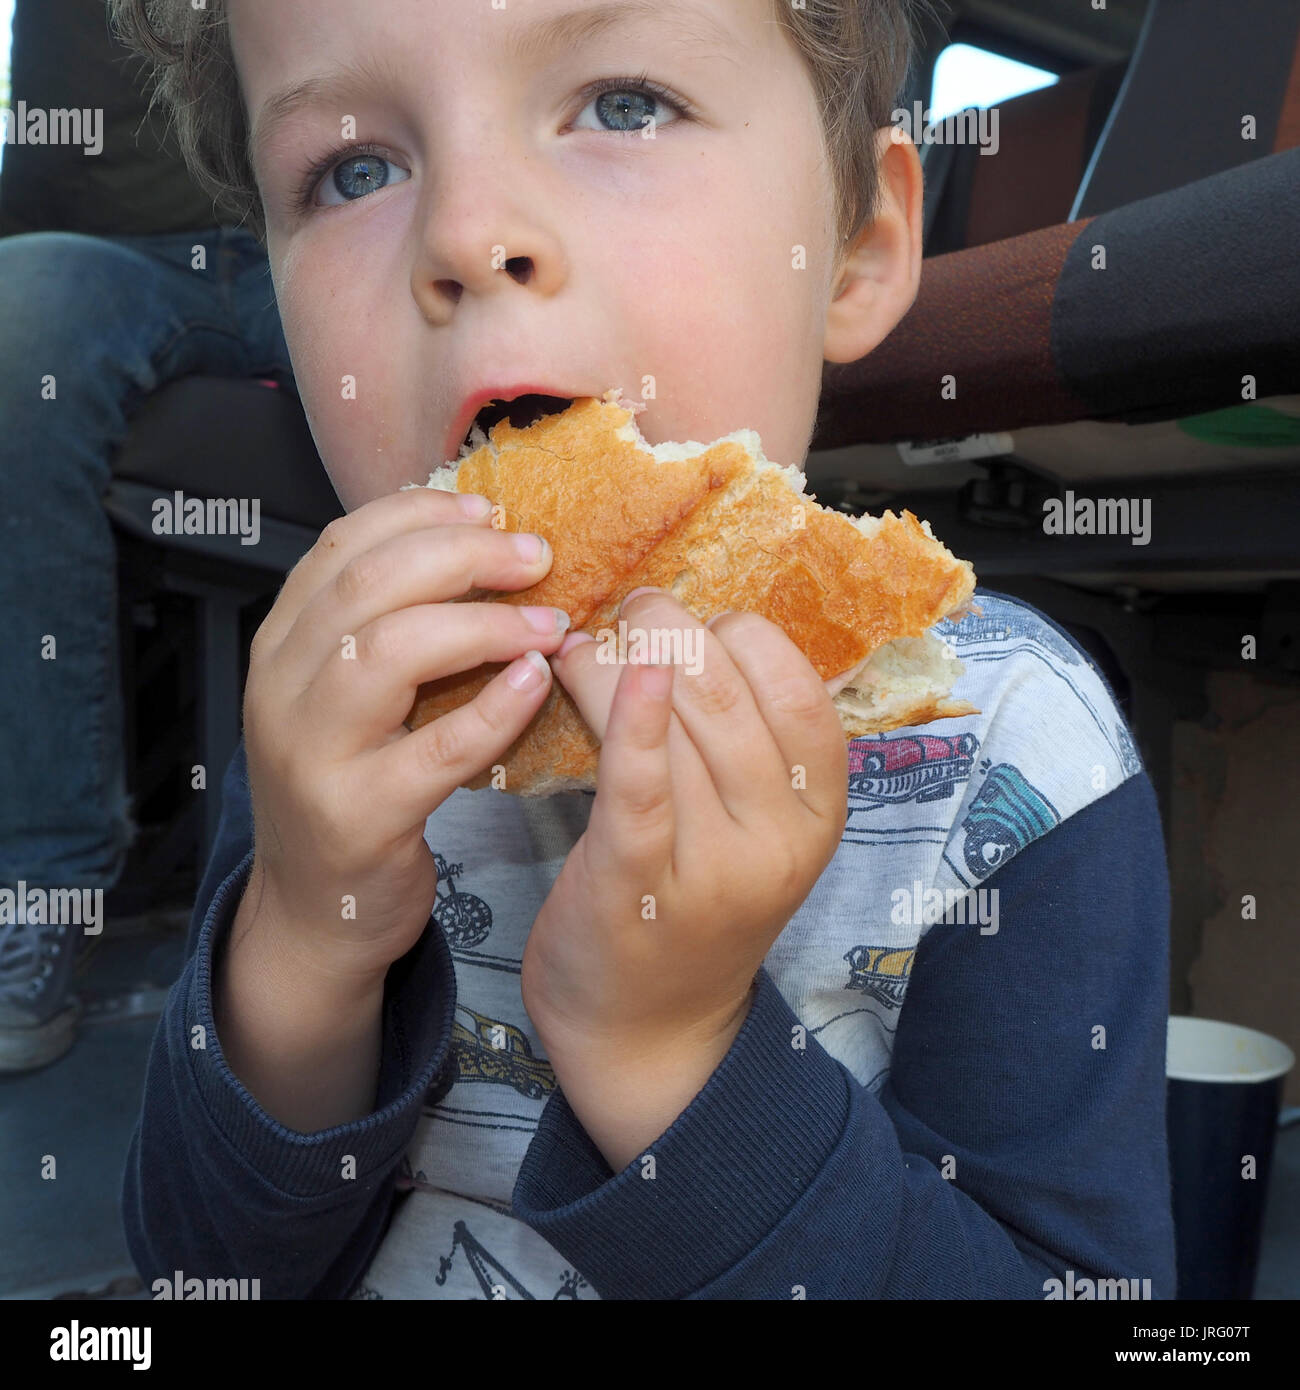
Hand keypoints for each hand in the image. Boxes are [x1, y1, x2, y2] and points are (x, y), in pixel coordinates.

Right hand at [239, 487, 568, 983]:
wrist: (314, 912)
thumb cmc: (350, 789)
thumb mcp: (347, 698)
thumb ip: (389, 626)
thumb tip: (478, 546)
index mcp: (281, 645)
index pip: (340, 546)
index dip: (420, 515)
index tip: (491, 508)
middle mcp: (281, 689)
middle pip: (368, 584)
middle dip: (463, 555)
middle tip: (536, 556)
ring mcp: (311, 754)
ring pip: (391, 651)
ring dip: (483, 624)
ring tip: (549, 622)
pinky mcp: (357, 816)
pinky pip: (436, 749)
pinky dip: (494, 708)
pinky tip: (536, 681)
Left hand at [520, 588, 847, 1061]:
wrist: (647, 1034)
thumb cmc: (693, 910)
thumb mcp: (753, 832)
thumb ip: (745, 748)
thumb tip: (693, 631)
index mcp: (820, 811)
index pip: (797, 686)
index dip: (738, 634)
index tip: (687, 625)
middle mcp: (782, 837)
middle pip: (733, 692)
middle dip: (671, 627)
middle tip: (626, 614)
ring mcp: (715, 866)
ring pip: (678, 720)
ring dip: (619, 659)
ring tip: (579, 644)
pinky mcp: (638, 884)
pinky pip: (639, 782)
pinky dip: (625, 716)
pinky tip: (601, 667)